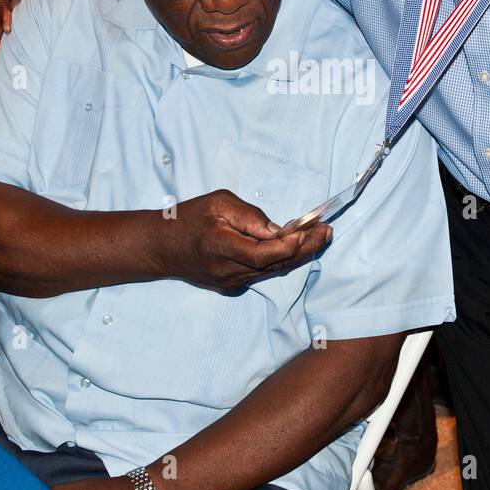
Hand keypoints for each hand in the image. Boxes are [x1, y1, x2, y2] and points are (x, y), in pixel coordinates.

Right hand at [154, 189, 331, 291]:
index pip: (265, 254)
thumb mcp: (217, 203)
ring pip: (273, 272)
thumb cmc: (187, 219)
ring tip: (320, 236)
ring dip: (298, 255)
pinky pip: (263, 274)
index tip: (309, 230)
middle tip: (327, 232)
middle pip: (276, 266)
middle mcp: (228, 271)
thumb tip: (277, 230)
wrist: (161, 248)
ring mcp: (230, 282)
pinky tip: (296, 246)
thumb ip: (249, 216)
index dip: (290, 245)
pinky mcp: (232, 286)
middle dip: (306, 249)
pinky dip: (281, 260)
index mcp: (221, 247)